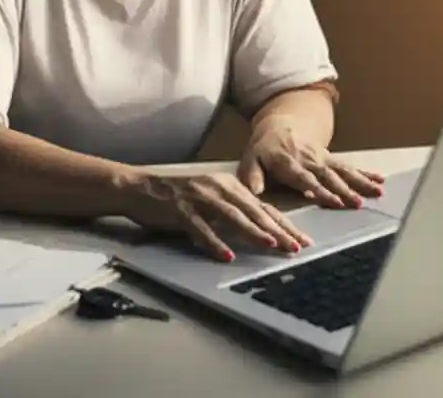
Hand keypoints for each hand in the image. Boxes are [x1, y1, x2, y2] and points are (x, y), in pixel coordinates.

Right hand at [122, 171, 312, 261]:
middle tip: (295, 248)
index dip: (284, 224)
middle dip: (277, 231)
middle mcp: (218, 188)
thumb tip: (262, 231)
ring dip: (253, 232)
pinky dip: (215, 242)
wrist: (140, 188)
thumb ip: (234, 211)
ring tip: (270, 246)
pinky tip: (226, 256)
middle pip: (254, 211)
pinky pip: (201, 229)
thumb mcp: (211, 199)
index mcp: (229, 185)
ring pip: (232, 217)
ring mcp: (200, 198)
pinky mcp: (181, 210)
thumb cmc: (177, 197)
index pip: (264, 207)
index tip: (302, 240)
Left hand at [237, 117, 384, 207]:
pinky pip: (349, 166)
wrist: (278, 126)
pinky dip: (365, 173)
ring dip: (360, 182)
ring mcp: (322, 158)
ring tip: (377, 192)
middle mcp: (309, 159)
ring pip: (343, 170)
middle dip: (344, 189)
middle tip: (358, 203)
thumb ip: (252, 176)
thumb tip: (254, 192)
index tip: (335, 202)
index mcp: (288, 162)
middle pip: (329, 176)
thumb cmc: (263, 149)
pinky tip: (380, 181)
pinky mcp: (330, 158)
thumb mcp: (250, 160)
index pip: (306, 179)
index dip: (321, 191)